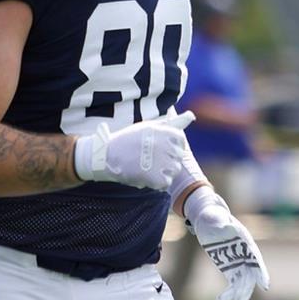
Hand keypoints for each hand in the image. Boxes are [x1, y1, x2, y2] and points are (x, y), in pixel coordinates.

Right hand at [73, 110, 198, 192]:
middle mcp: (165, 144)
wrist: (106, 155)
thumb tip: (192, 115)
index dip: (171, 146)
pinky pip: (165, 183)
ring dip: (162, 172)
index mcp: (164, 130)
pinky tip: (144, 175)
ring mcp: (161, 161)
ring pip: (173, 171)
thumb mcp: (151, 127)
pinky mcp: (156, 177)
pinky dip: (156, 183)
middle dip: (166, 159)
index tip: (157, 147)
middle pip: (178, 157)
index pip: (180, 141)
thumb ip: (174, 123)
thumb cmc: (129, 139)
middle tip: (148, 158)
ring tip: (145, 166)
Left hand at [182, 185, 271, 299]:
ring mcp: (236, 261)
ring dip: (239, 292)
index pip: (255, 258)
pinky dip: (228, 292)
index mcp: (244, 241)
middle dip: (248, 287)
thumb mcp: (214, 216)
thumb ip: (219, 220)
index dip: (261, 272)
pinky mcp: (228, 267)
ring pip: (242, 280)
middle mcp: (243, 253)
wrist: (207, 219)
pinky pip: (231, 282)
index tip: (264, 285)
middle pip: (250, 273)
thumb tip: (222, 225)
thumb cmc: (212, 215)